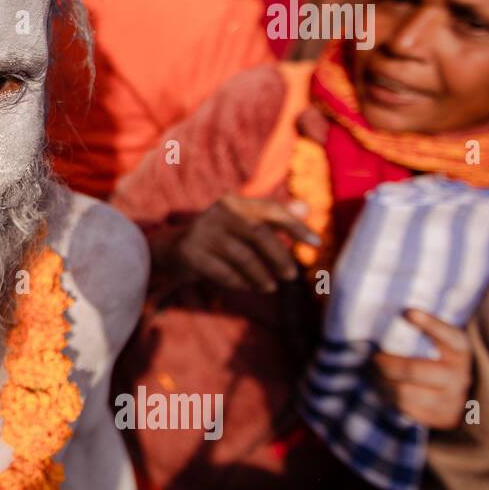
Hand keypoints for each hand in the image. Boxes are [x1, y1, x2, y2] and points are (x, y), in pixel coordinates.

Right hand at [173, 196, 319, 292]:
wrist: (173, 249)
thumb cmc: (220, 238)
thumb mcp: (245, 225)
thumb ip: (275, 217)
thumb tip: (306, 208)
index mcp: (235, 202)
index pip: (271, 210)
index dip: (295, 226)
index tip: (316, 243)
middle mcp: (218, 212)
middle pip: (258, 234)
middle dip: (278, 256)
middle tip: (291, 276)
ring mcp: (202, 232)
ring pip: (242, 256)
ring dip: (261, 275)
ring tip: (270, 287)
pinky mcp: (190, 253)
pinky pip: (223, 272)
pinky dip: (239, 282)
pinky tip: (247, 287)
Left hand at [372, 310, 472, 430]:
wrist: (461, 395)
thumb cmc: (439, 358)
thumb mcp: (439, 340)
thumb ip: (424, 328)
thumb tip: (397, 314)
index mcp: (460, 349)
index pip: (448, 335)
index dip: (430, 324)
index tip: (408, 312)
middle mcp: (460, 375)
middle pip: (412, 369)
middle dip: (384, 364)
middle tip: (371, 358)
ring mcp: (452, 399)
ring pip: (404, 393)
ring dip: (380, 382)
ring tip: (371, 373)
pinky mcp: (442, 418)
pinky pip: (405, 409)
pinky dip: (387, 397)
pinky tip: (380, 387)